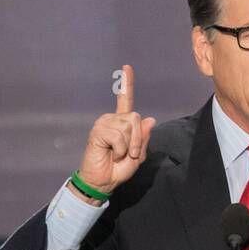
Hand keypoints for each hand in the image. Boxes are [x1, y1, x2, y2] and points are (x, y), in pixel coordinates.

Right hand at [75, 64, 155, 197]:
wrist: (103, 181)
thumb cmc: (118, 169)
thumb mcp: (138, 156)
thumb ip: (144, 138)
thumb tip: (150, 119)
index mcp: (122, 123)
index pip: (125, 100)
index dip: (127, 84)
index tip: (126, 68)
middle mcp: (112, 119)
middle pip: (135, 118)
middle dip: (137, 139)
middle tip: (130, 154)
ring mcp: (104, 123)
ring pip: (128, 126)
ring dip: (129, 146)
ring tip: (118, 155)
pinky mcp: (98, 130)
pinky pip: (118, 136)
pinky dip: (120, 149)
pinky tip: (112, 154)